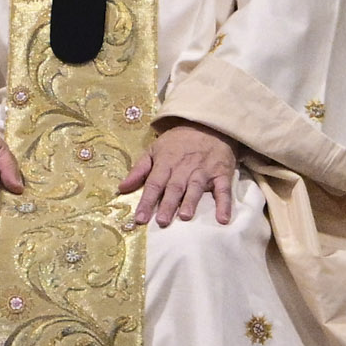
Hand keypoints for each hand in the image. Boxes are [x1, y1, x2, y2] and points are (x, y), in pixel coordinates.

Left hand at [119, 123, 236, 227]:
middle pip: (174, 188)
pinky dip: (225, 204)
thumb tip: (121, 189)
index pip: (154, 184)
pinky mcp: (222, 173)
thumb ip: (138, 170)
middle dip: (167, 204)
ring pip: (196, 187)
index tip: (140, 218)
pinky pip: (224, 190)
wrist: (208, 124)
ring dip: (191, 201)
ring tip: (185, 216)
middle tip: (162, 221)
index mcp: (165, 163)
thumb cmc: (178, 141)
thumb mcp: (154, 150)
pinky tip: (223, 219)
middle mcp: (184, 168)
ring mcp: (204, 170)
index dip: (146, 201)